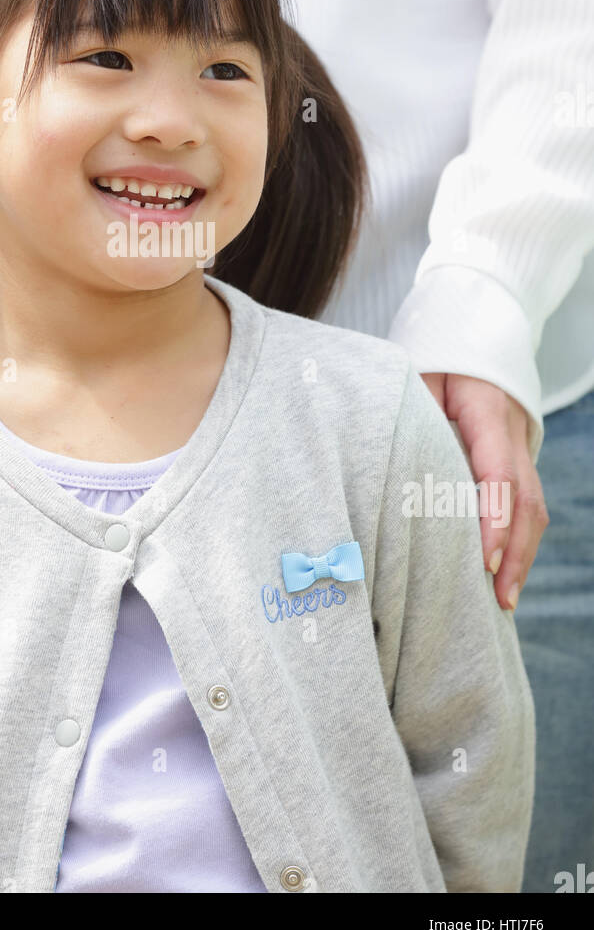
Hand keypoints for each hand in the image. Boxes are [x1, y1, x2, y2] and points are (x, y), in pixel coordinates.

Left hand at [420, 373, 548, 611]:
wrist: (473, 331)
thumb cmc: (436, 356)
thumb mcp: (417, 375)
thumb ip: (412, 415)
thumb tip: (397, 466)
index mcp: (489, 409)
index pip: (497, 471)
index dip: (494, 518)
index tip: (486, 559)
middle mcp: (515, 431)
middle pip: (525, 498)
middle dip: (515, 551)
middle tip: (500, 597)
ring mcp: (522, 444)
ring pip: (533, 505)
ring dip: (522, 552)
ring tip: (504, 598)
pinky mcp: (518, 455)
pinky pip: (525, 500)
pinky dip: (518, 537)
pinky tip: (504, 571)